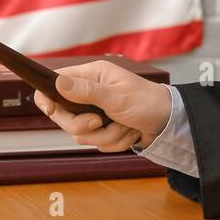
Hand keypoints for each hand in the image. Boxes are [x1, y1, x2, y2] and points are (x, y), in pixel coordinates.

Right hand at [32, 60, 171, 152]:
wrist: (170, 123)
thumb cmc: (148, 103)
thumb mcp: (117, 97)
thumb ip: (87, 92)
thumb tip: (57, 82)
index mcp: (91, 76)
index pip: (55, 83)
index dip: (48, 98)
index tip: (53, 111)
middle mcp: (90, 93)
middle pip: (64, 116)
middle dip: (83, 126)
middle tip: (100, 121)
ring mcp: (96, 112)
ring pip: (81, 134)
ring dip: (106, 136)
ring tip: (125, 126)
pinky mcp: (104, 129)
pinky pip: (96, 143)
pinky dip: (114, 142)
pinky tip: (130, 133)